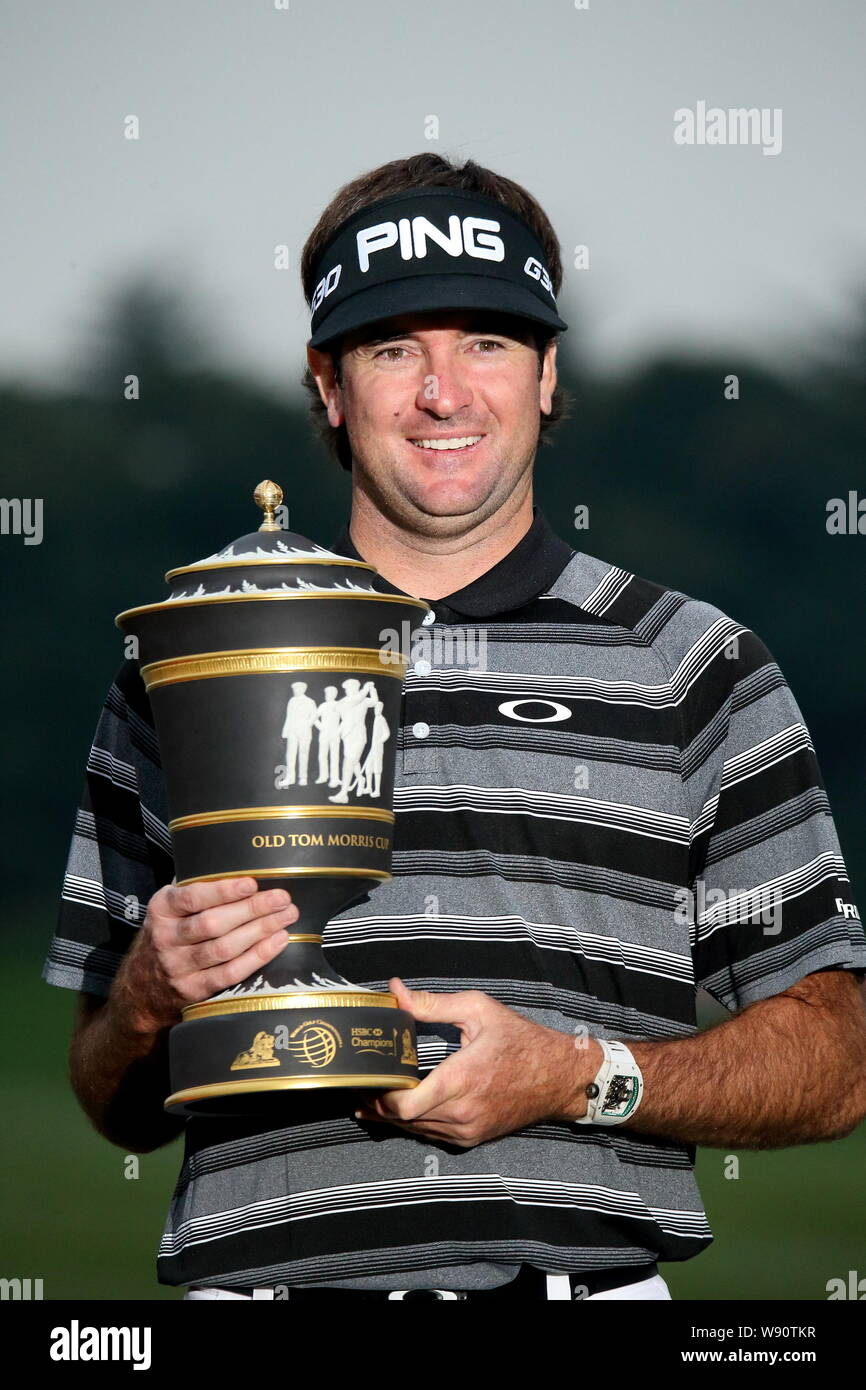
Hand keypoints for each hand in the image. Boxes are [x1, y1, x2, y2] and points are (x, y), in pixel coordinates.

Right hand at [110, 877, 299, 1034]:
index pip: (192, 898)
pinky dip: (257, 957)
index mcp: (161, 910)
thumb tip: (244, 867)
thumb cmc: (169, 934)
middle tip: (282, 898)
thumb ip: (196, 891)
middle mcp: (167, 938)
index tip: (252, 883)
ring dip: (260, 931)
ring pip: (224, 949)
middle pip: (213, 924)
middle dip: (252, 909)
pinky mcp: (194, 990)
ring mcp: (179, 967)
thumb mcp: (169, 909)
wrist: (142, 988)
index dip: (223, 891)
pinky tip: (277, 941)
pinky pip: (230, 973)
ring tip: (286, 916)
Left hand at [351, 979, 603, 1146]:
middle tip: (364, 1086)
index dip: (382, 1096)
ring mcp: (468, 1129)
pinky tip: (403, 1110)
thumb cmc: (522, 1042)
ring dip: (394, 1117)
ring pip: (416, 1132)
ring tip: (375, 1098)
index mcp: (461, 1080)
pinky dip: (415, 1124)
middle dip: (380, 1104)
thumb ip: (431, 1004)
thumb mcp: (478, 1010)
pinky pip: (433, 1135)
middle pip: (404, 1121)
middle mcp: (462, 1112)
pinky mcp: (473, 1137)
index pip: (405, 1105)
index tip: (371, 1078)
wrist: (559, 1077)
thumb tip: (396, 992)